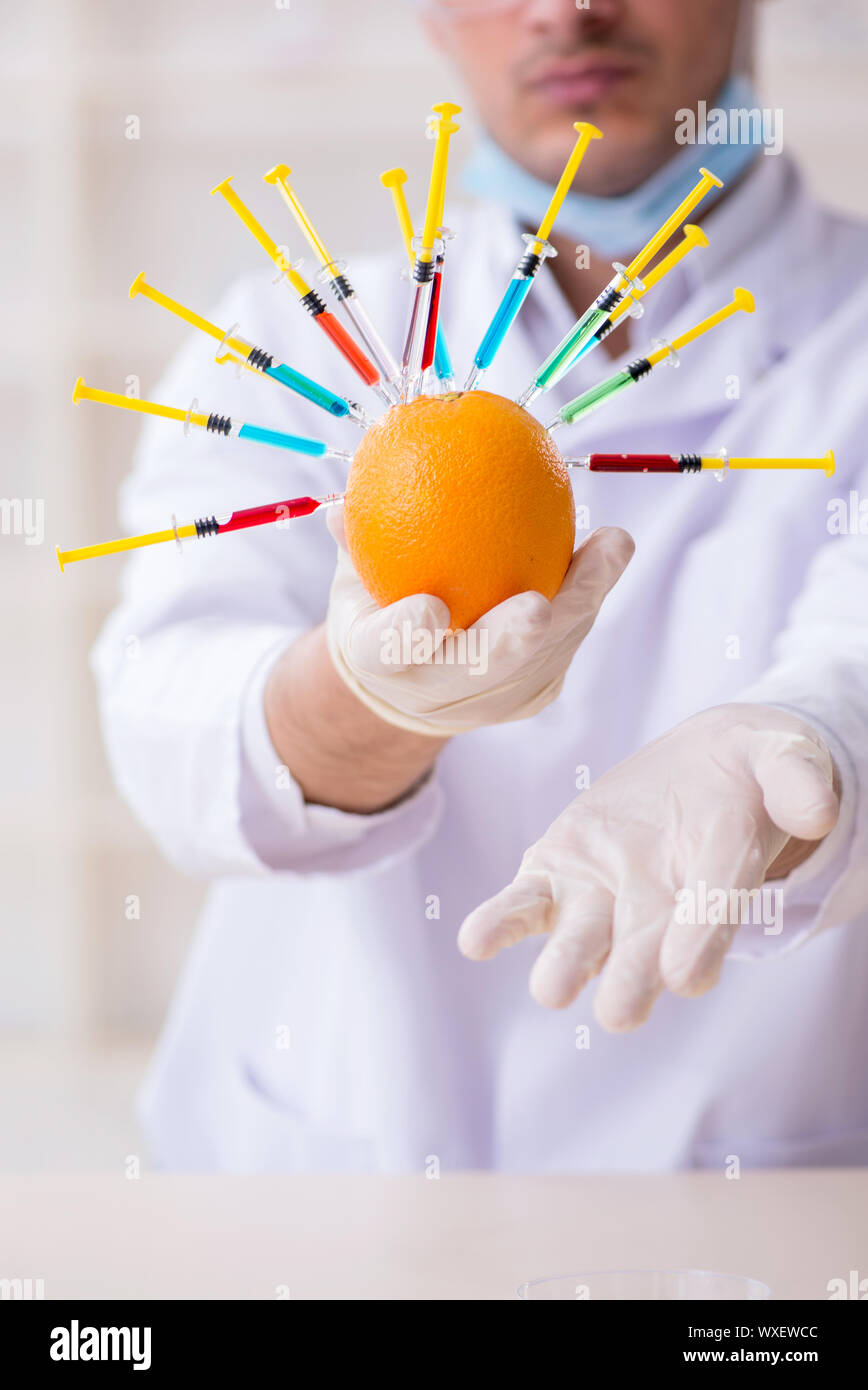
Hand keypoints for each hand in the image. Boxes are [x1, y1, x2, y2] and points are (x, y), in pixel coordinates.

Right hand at [325, 509, 633, 735]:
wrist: (408, 681)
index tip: (428, 605)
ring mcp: (486, 705)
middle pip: (479, 671)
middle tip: (539, 604)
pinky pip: (564, 652)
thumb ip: (355, 537)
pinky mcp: (529, 699)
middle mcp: (433, 693)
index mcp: (377, 661)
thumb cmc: (379, 605)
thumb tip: (343, 501)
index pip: (385, 651)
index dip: (405, 635)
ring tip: (611, 548)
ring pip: (541, 662)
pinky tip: (611, 552)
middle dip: (511, 642)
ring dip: (581, 606)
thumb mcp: (354, 575)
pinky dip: (588, 603)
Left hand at [458, 704, 839, 1030]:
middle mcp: (656, 911)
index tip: (686, 975)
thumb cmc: (750, 776)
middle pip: (640, 958)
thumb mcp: (781, 760)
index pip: (710, 918)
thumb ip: (796, 778)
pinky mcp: (556, 873)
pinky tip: (476, 939)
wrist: (700, 773)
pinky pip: (523, 906)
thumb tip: (816, 808)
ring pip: (578, 945)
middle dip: (630, 982)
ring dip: (565, 965)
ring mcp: (601, 897)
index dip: (699, 943)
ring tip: (553, 987)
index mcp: (718, 887)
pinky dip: (499, 924)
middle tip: (622, 1010)